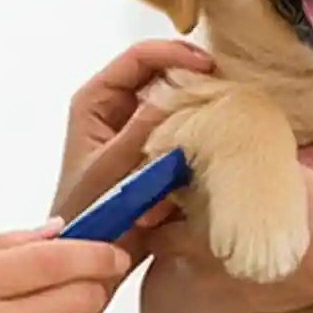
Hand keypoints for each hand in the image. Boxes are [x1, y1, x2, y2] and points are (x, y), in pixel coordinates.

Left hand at [49, 39, 214, 276]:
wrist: (90, 259)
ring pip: (173, 99)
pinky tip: (212, 137)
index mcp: (95, 100)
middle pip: (160, 72)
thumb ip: (142, 130)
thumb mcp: (113, 169)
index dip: (174, 53)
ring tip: (222, 109)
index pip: (137, 57)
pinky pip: (180, 128)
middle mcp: (114, 106)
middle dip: (191, 77)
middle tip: (225, 85)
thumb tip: (175, 94)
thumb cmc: (87, 215)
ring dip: (195, 105)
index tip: (208, 66)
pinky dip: (196, 131)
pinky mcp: (154, 149)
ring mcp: (135, 127)